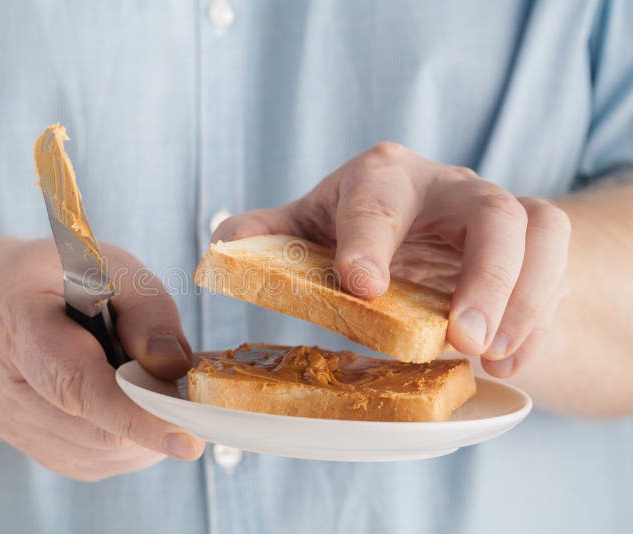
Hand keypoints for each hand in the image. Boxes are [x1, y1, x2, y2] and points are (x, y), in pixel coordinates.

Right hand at [0, 240, 203, 480]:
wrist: (8, 302)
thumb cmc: (66, 276)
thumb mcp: (112, 265)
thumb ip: (148, 309)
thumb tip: (174, 367)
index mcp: (15, 320)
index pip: (73, 381)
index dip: (131, 414)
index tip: (185, 439)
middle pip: (94, 427)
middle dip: (153, 415)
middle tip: (189, 388)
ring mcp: (12, 423)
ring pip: (102, 452)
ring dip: (144, 430)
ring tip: (148, 379)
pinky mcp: (33, 448)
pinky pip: (97, 461)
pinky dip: (130, 440)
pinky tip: (130, 400)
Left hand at [213, 143, 569, 376]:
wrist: (428, 238)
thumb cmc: (359, 234)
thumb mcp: (308, 232)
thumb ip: (266, 238)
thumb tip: (220, 246)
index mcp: (382, 178)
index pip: (378, 197)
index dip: (369, 239)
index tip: (360, 286)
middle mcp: (446, 187)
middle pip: (486, 208)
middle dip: (482, 273)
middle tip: (460, 337)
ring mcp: (496, 211)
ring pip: (537, 232)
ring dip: (521, 298)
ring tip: (491, 355)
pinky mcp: (534, 242)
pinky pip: (555, 266)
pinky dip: (539, 317)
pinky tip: (509, 362)